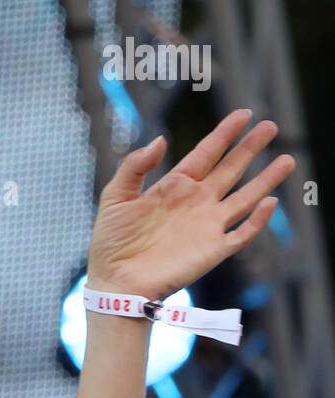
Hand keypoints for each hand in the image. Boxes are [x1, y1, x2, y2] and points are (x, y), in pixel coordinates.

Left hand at [86, 109, 295, 300]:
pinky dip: (257, 221)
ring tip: (287, 159)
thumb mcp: (115, 197)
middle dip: (251, 148)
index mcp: (174, 186)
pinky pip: (242, 234)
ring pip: (244, 198)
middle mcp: (196, 202)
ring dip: (266, 180)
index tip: (244, 114)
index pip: (207, 153)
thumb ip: (134, 166)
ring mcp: (207, 226)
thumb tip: (161, 140)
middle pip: (231, 169)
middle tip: (271, 126)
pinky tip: (270, 203)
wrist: (115, 283)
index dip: (225, 134)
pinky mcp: (212, 251)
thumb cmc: (110, 243)